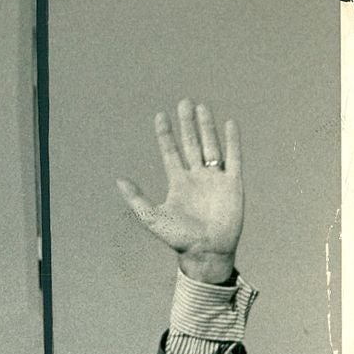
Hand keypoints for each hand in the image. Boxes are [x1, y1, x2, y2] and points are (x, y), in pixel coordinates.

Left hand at [116, 99, 242, 283]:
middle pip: (191, 143)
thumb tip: (119, 180)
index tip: (160, 116)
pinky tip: (229, 124)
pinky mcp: (233, 183)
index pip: (170, 152)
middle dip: (187, 123)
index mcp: (178, 182)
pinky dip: (232, 141)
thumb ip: (136, 199)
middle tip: (184, 102)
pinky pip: (233, 157)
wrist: (206, 251)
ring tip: (201, 107)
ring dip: (206, 127)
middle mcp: (197, 177)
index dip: (165, 134)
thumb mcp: (151, 217)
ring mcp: (215, 178)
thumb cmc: (178, 238)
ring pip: (210, 145)